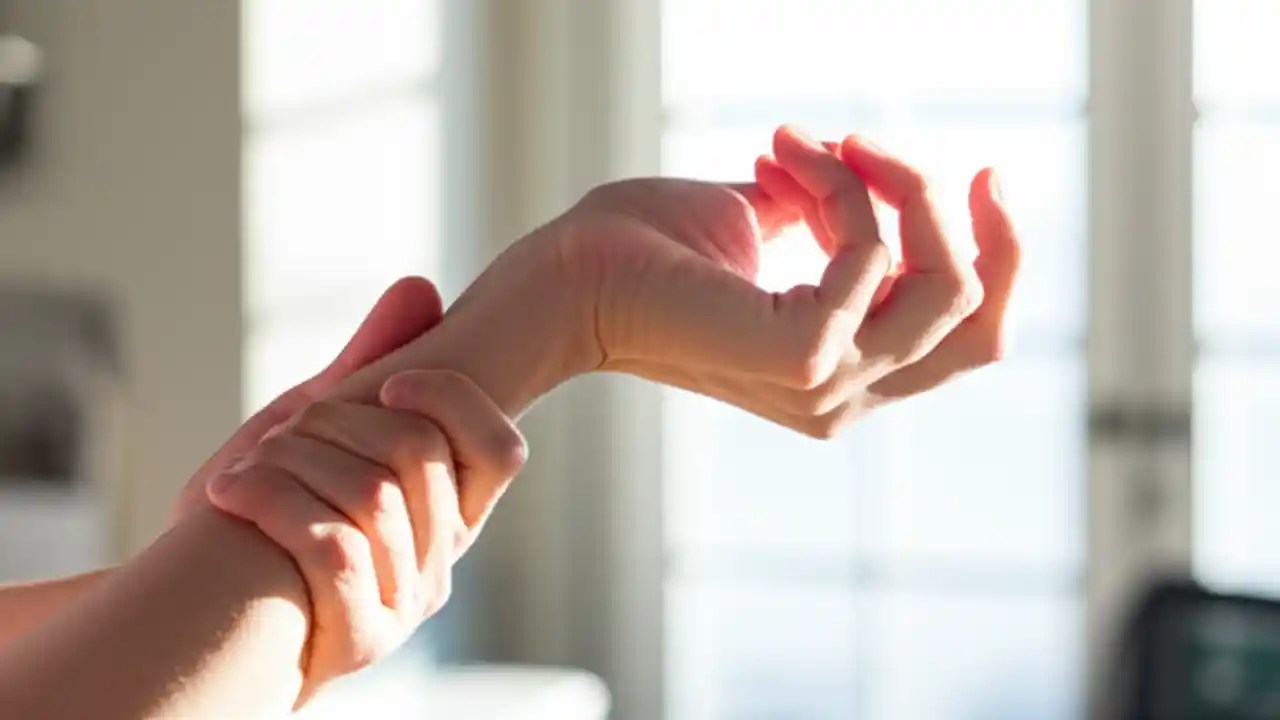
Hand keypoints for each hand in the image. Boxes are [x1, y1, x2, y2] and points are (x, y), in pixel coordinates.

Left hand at [205, 369, 523, 701]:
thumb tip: (422, 288)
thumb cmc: (265, 510)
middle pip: (419, 453)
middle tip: (284, 432)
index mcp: (446, 508)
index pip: (500, 449)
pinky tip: (231, 493)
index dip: (450, 399)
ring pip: (372, 496)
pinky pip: (335, 551)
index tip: (388, 383)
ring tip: (244, 470)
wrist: (198, 606)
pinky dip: (272, 504)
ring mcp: (407, 603)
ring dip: (288, 461)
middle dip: (333, 420)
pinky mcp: (362, 640)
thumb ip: (369, 365)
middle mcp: (440, 557)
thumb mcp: (314, 429)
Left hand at [552, 125, 1019, 435]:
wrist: (566, 275)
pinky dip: (838, 187)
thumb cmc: (649, 249)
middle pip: (978, 317)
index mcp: (844, 370)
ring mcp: (827, 388)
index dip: (999, 254)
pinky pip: (872, 255)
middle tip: (884, 144)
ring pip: (938, 280)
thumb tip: (877, 168)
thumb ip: (829, 216)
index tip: (982, 173)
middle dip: (958, 214)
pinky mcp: (801, 361)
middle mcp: (845, 395)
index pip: (971, 335)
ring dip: (888, 182)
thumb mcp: (762, 225)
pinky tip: (775, 156)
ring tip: (806, 143)